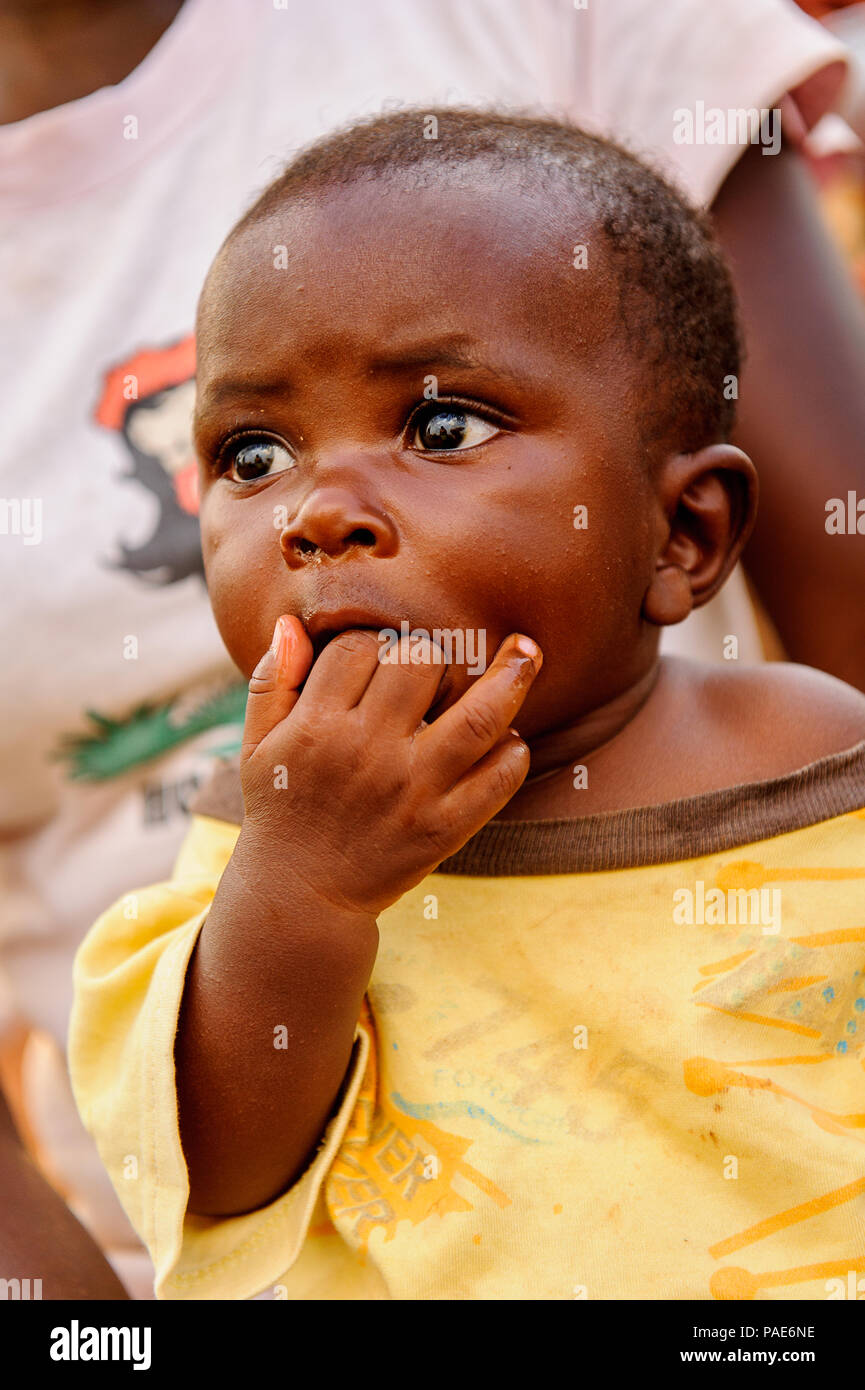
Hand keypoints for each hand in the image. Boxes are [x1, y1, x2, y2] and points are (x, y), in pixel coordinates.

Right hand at [236, 616, 541, 916]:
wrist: (300, 896)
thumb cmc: (282, 808)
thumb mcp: (257, 746)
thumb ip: (272, 682)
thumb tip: (292, 624)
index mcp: (316, 727)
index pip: (359, 647)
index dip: (372, 641)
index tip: (378, 656)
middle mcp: (366, 753)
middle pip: (418, 663)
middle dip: (428, 655)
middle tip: (428, 674)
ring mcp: (411, 791)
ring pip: (478, 715)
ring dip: (510, 677)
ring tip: (527, 652)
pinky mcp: (444, 827)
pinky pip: (498, 779)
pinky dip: (513, 752)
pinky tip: (510, 738)